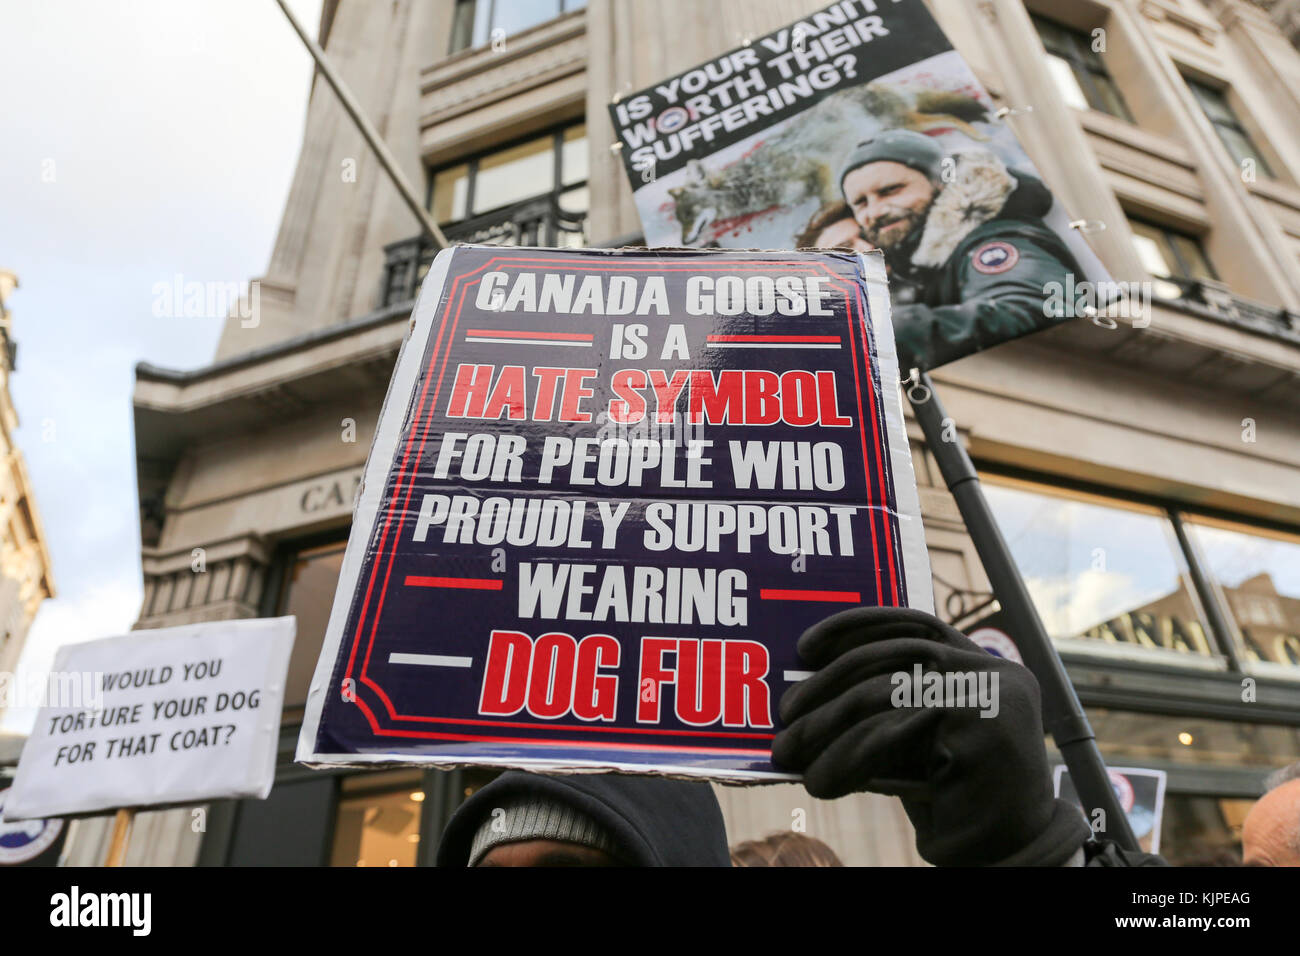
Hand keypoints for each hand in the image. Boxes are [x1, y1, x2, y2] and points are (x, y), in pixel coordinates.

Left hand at [771, 606, 1088, 865]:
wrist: (1008, 854)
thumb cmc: (953, 799)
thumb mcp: (915, 740)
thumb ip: (882, 709)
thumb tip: (808, 696)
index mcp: (978, 662)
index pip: (911, 625)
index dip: (855, 627)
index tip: (806, 647)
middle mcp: (991, 668)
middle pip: (890, 656)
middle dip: (828, 684)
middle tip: (786, 715)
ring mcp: (989, 695)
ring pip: (883, 693)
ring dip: (827, 725)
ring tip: (791, 754)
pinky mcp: (979, 730)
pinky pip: (893, 734)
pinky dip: (848, 757)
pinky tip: (825, 780)